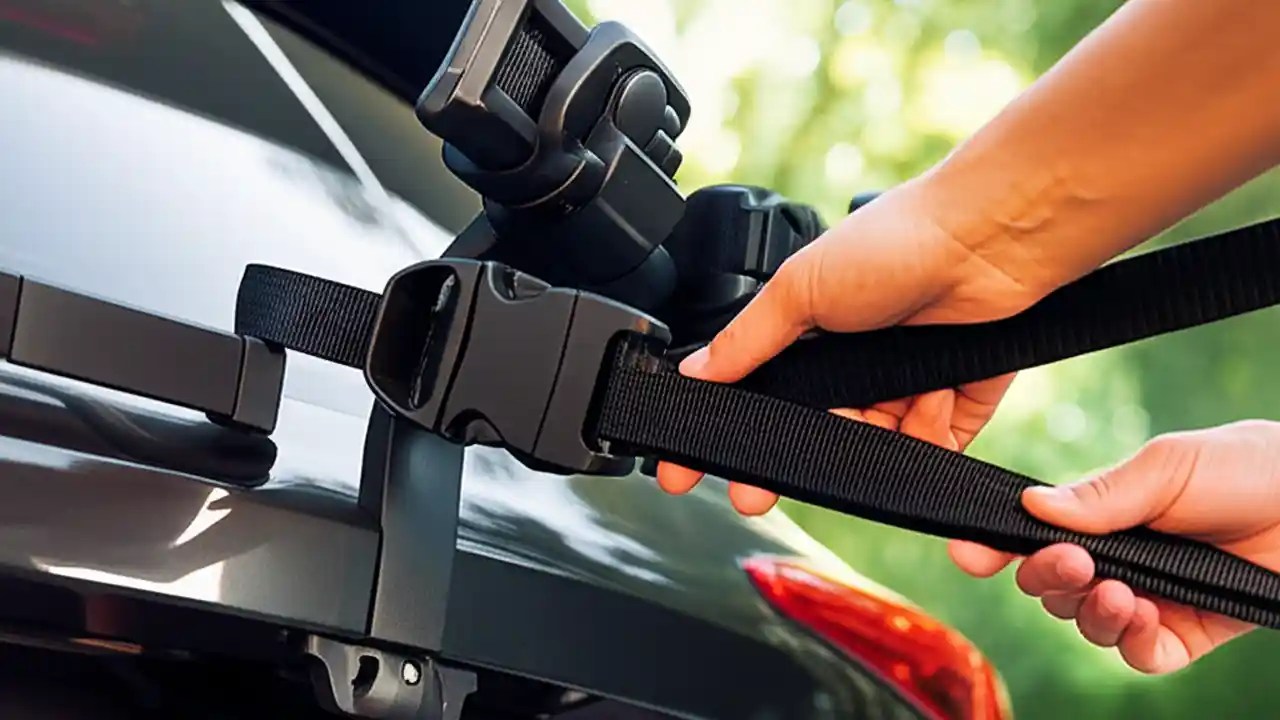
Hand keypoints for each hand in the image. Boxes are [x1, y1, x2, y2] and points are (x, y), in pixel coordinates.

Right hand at [656, 178, 1046, 514]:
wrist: (990, 239)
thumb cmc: (895, 242)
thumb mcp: (801, 289)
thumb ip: (746, 340)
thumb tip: (692, 372)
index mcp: (809, 334)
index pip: (760, 397)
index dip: (729, 433)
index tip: (691, 470)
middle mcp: (852, 363)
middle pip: (813, 434)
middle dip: (791, 462)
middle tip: (754, 493)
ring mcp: (901, 385)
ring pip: (870, 450)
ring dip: (867, 447)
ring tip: (880, 413)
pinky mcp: (952, 405)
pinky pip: (928, 451)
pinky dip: (924, 443)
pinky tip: (926, 406)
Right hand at [951, 420, 1279, 672]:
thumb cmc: (1246, 469)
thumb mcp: (1166, 465)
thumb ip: (1101, 493)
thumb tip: (1033, 506)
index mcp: (1102, 514)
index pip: (1033, 535)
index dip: (994, 547)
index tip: (968, 553)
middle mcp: (1117, 559)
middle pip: (1049, 585)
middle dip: (1048, 577)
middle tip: (1072, 563)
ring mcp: (1150, 598)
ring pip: (1087, 623)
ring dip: (1091, 612)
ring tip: (1121, 592)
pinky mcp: (1187, 633)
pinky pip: (1141, 655)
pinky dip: (1133, 642)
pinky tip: (1145, 616)